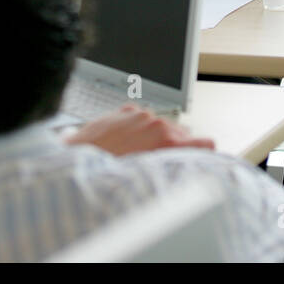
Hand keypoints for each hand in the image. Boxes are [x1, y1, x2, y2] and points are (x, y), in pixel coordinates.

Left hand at [64, 105, 214, 155]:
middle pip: (183, 133)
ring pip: (162, 125)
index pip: (205, 142)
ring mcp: (139, 113)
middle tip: (164, 164)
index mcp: (165, 136)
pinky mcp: (125, 111)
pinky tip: (129, 143)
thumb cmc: (109, 169)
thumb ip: (172, 166)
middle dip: (178, 148)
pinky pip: (143, 119)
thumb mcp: (147, 172)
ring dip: (157, 138)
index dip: (205, 155)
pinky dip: (140, 129)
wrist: (78, 156)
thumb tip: (186, 170)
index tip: (204, 163)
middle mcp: (154, 120)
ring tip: (142, 155)